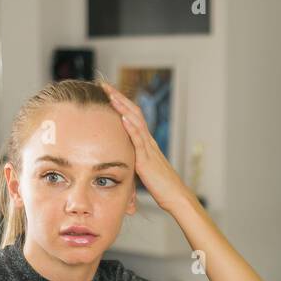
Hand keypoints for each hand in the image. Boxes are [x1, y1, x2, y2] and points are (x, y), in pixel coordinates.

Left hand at [99, 80, 191, 210]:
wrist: (175, 196)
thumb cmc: (161, 187)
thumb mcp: (144, 171)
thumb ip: (134, 161)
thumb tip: (122, 160)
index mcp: (147, 143)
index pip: (133, 117)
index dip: (121, 103)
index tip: (107, 92)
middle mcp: (149, 142)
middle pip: (134, 113)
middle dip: (118, 97)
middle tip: (104, 84)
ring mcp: (149, 149)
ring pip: (136, 122)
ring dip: (122, 107)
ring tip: (110, 95)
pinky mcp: (147, 161)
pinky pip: (139, 141)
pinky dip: (131, 128)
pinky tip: (123, 118)